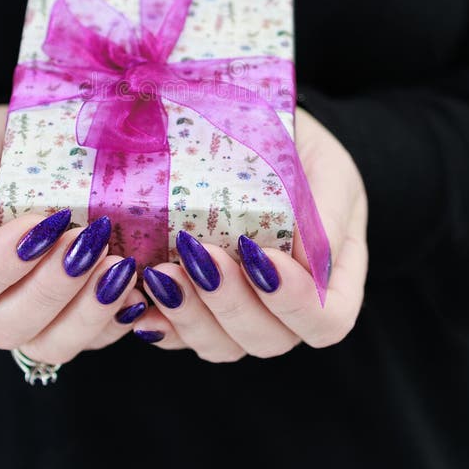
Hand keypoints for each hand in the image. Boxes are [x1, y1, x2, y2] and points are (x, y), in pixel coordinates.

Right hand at [0, 106, 146, 363]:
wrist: (38, 148)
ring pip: (50, 345)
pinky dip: (115, 319)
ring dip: (89, 310)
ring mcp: (23, 319)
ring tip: (119, 266)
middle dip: (52, 288)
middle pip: (4, 327)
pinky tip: (136, 288)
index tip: (39, 225)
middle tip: (88, 240)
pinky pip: (90, 340)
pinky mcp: (68, 321)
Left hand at [132, 108, 368, 359]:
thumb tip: (309, 255)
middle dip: (230, 304)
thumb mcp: (326, 165)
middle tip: (200, 255)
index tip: (262, 255)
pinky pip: (180, 332)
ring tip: (161, 273)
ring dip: (190, 316)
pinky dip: (160, 322)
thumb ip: (325, 209)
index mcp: (332, 275)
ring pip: (222, 345)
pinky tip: (137, 303)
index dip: (297, 304)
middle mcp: (288, 303)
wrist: (256, 124)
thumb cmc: (299, 145)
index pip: (327, 320)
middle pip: (269, 340)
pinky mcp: (198, 301)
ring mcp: (241, 307)